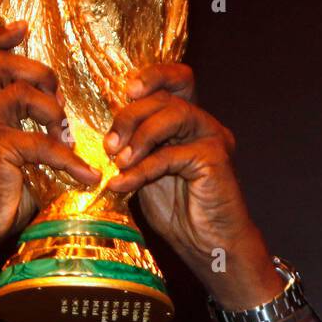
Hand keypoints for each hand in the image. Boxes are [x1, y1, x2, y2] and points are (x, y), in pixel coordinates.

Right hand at [0, 20, 100, 251]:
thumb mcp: (14, 162)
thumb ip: (34, 140)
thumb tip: (71, 140)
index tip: (22, 26)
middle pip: (1, 63)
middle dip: (38, 71)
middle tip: (56, 97)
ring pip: (21, 92)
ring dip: (52, 109)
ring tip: (64, 134)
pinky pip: (41, 142)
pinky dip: (69, 160)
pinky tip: (87, 175)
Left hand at [102, 62, 281, 307]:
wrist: (208, 245)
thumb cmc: (179, 212)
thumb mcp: (145, 173)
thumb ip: (134, 150)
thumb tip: (105, 136)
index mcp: (188, 122)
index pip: (176, 79)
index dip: (151, 76)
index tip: (125, 92)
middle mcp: (203, 124)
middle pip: (169, 94)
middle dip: (131, 114)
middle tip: (110, 144)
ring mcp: (213, 138)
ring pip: (174, 114)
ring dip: (139, 136)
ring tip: (119, 162)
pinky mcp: (216, 158)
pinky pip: (172, 153)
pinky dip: (143, 168)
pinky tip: (124, 184)